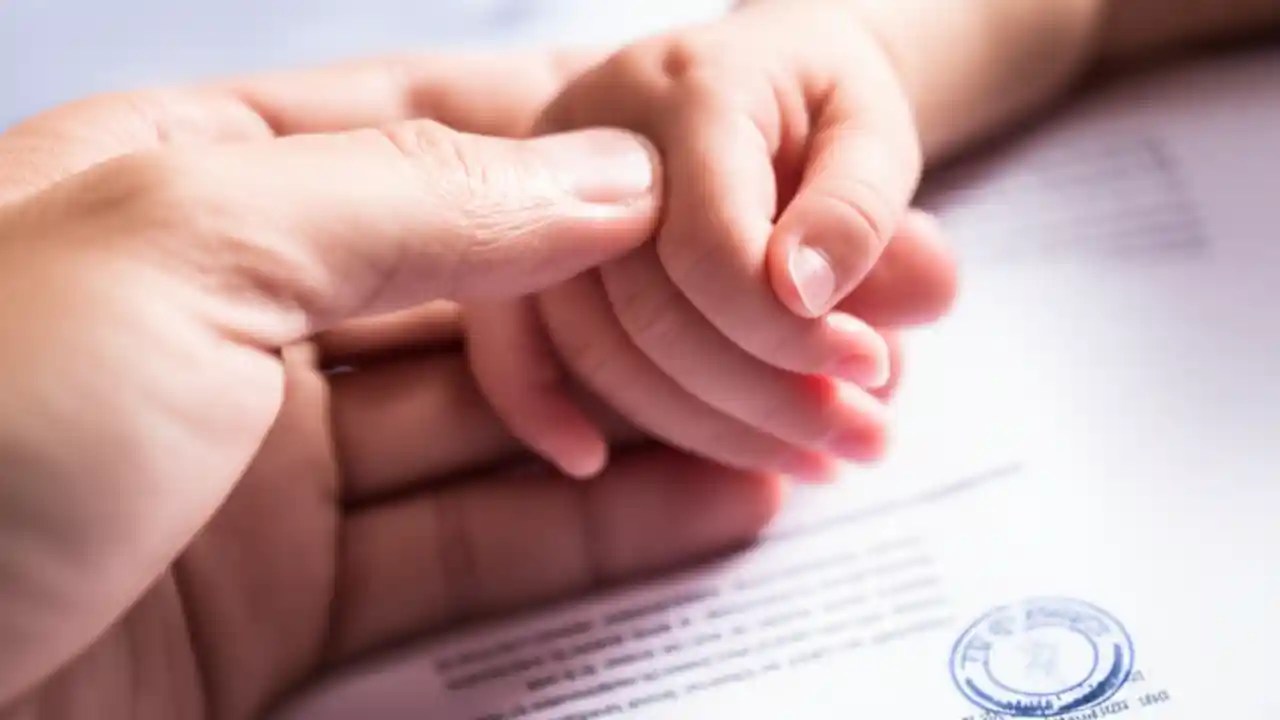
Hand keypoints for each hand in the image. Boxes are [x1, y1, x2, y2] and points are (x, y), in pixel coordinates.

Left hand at [0, 54, 783, 719]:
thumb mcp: (188, 243)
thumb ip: (415, 201)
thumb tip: (608, 175)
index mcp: (199, 178)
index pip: (444, 139)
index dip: (593, 155)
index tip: (729, 183)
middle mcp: (240, 312)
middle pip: (493, 295)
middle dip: (652, 309)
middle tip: (797, 322)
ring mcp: (266, 465)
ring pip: (500, 432)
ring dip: (648, 429)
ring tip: (788, 422)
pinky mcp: (281, 605)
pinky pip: (468, 548)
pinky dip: (592, 532)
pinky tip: (702, 511)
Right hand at [467, 2, 956, 479]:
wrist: (764, 77)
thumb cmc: (825, 106)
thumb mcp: (877, 131)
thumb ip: (860, 211)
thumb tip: (806, 296)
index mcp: (690, 94)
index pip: (712, 249)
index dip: (791, 335)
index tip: (870, 371)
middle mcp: (593, 135)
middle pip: (652, 316)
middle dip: (767, 402)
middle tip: (864, 439)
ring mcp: (540, 186)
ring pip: (595, 348)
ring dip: (703, 429)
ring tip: (813, 460)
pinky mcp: (520, 235)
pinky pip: (505, 335)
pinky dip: (537, 405)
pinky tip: (589, 461)